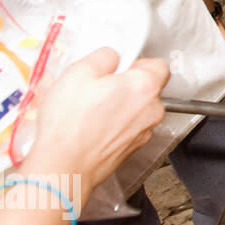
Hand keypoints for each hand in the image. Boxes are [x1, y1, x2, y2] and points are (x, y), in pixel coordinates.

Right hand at [21, 49, 169, 203]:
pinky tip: (92, 127)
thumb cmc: (70, 123)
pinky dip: (116, 124)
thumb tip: (113, 56)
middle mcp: (153, 109)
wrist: (64, 167)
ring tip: (90, 110)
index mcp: (145, 86)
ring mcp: (145, 131)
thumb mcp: (78, 73)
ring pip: (137, 109)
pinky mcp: (134, 147)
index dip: (138, 63)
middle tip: (98, 88)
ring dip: (120, 106)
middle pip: (148, 88)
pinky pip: (129, 127)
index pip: (159, 65)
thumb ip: (104, 56)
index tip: (119, 67)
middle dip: (126, 85)